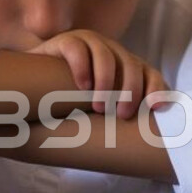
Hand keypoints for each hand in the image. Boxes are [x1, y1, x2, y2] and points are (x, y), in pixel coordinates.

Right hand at [27, 29, 170, 119]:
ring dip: (106, 82)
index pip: (150, 74)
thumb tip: (145, 150)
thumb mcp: (102, 112)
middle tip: (121, 115)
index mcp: (127, 67)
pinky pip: (77, 49)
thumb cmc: (75, 107)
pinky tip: (82, 86)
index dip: (156, 88)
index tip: (155, 108)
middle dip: (131, 91)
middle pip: (131, 65)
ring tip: (99, 107)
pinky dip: (83, 67)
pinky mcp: (65, 42)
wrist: (34, 87)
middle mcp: (112, 52)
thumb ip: (121, 120)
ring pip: (106, 56)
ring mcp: (89, 43)